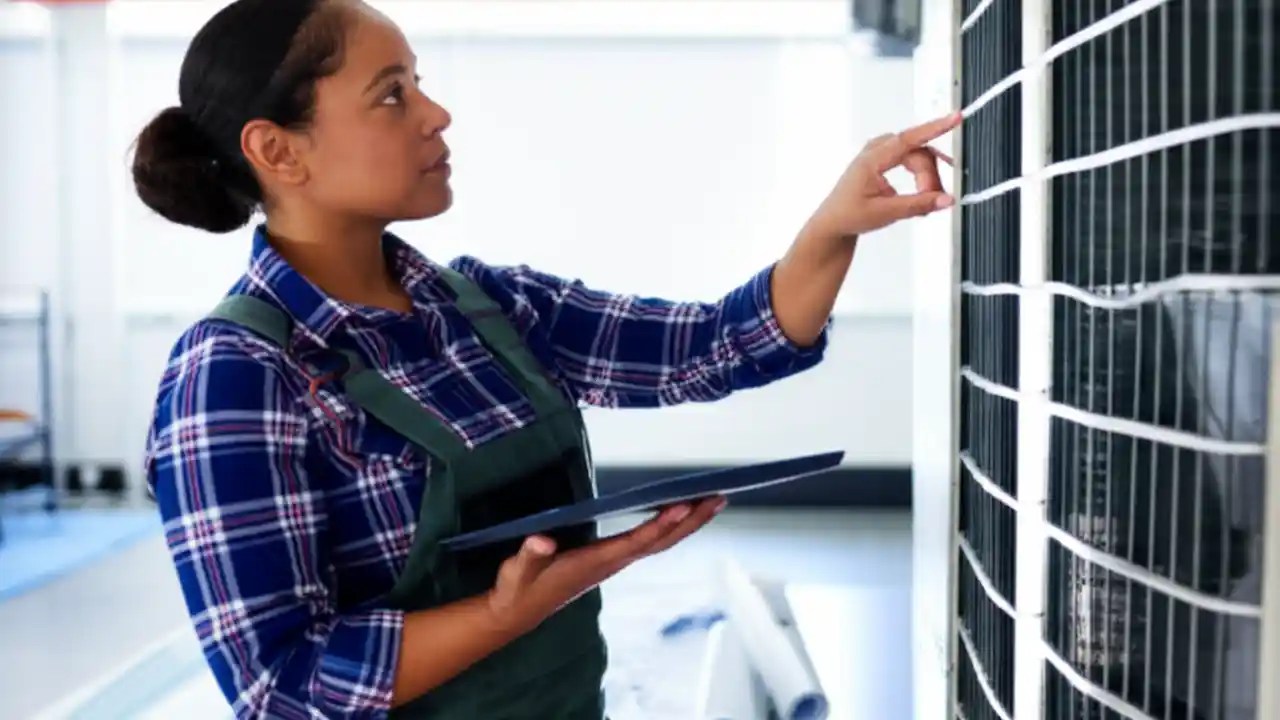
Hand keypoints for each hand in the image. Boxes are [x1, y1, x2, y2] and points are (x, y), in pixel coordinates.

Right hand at [485, 496, 726, 634]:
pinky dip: (668, 527)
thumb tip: (541, 539)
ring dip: (686, 523)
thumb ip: (529, 554)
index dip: (660, 524)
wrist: (517, 613)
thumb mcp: (517, 571)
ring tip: (711, 502)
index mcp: (594, 562)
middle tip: (718, 498)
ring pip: (659, 542)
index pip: (635, 541)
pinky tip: (679, 515)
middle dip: (690, 521)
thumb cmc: (518, 589)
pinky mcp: (609, 560)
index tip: (683, 506)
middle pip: (660, 542)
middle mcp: (611, 563)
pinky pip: (648, 541)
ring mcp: (613, 562)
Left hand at [807, 112, 961, 240]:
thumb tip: (945, 199)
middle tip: (934, 199)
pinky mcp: (884, 161)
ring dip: (926, 177)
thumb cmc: (849, 215)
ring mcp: (879, 154)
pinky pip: (910, 159)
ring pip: (916, 156)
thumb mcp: (885, 213)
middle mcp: (875, 152)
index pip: (908, 139)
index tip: (954, 118)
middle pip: (917, 153)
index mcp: (871, 160)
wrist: (833, 223)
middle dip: (929, 176)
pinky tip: (922, 193)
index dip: (934, 128)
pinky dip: (920, 175)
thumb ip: (918, 205)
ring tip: (926, 200)